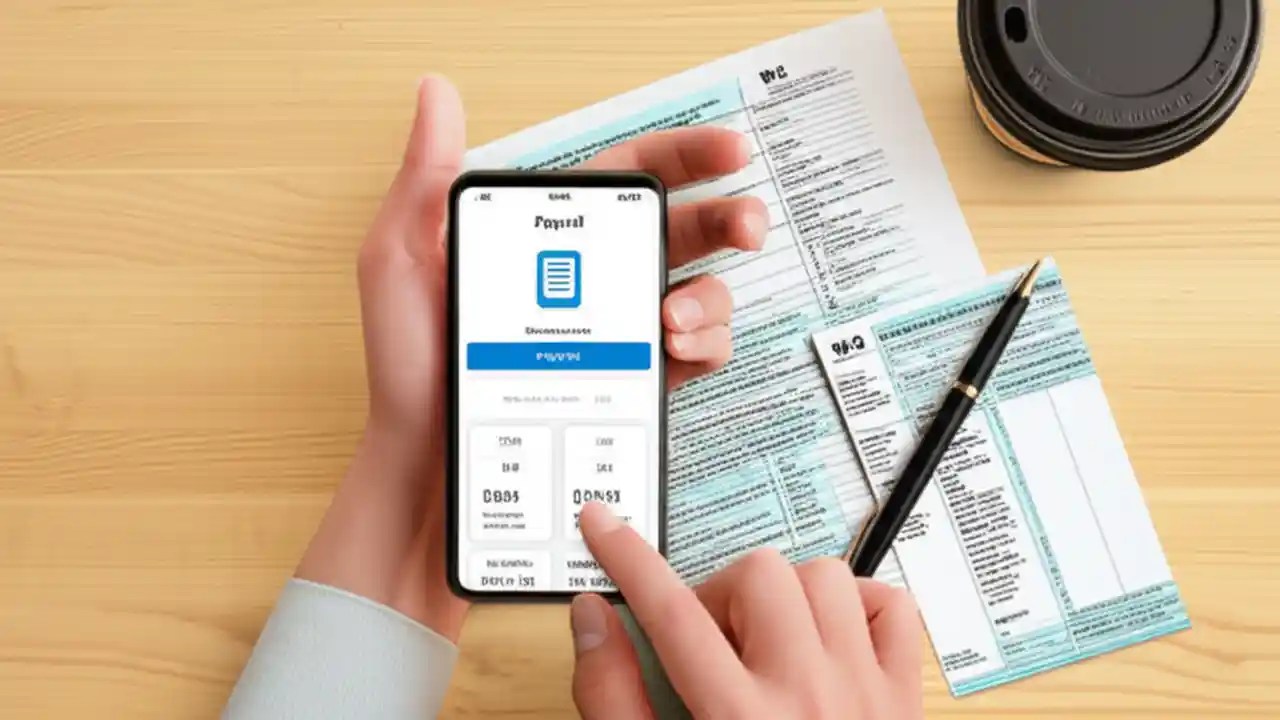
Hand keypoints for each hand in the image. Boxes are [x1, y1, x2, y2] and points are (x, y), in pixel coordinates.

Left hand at [294, 76, 767, 640]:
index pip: (630, 175)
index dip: (686, 155)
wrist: (426, 461)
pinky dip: (704, 346)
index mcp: (549, 236)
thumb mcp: (401, 261)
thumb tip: (435, 93)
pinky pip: (695, 354)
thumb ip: (425, 179)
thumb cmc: (407, 366)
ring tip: (671, 318)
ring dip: (711, 295)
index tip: (731, 150)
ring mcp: (620, 330)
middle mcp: (595, 277)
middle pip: (686, 229)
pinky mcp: (634, 382)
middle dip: (729, 219)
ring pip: (703, 292)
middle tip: (747, 227)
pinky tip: (674, 349)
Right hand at [570, 503, 923, 719]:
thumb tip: (593, 619)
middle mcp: (808, 698)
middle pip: (756, 576)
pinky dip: (855, 608)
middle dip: (721, 594)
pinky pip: (890, 607)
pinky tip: (826, 642)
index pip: (670, 612)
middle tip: (712, 641)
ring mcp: (865, 692)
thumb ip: (613, 697)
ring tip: (768, 641)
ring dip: (786, 595)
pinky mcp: (903, 697)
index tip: (605, 523)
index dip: (628, 557)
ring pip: (824, 577)